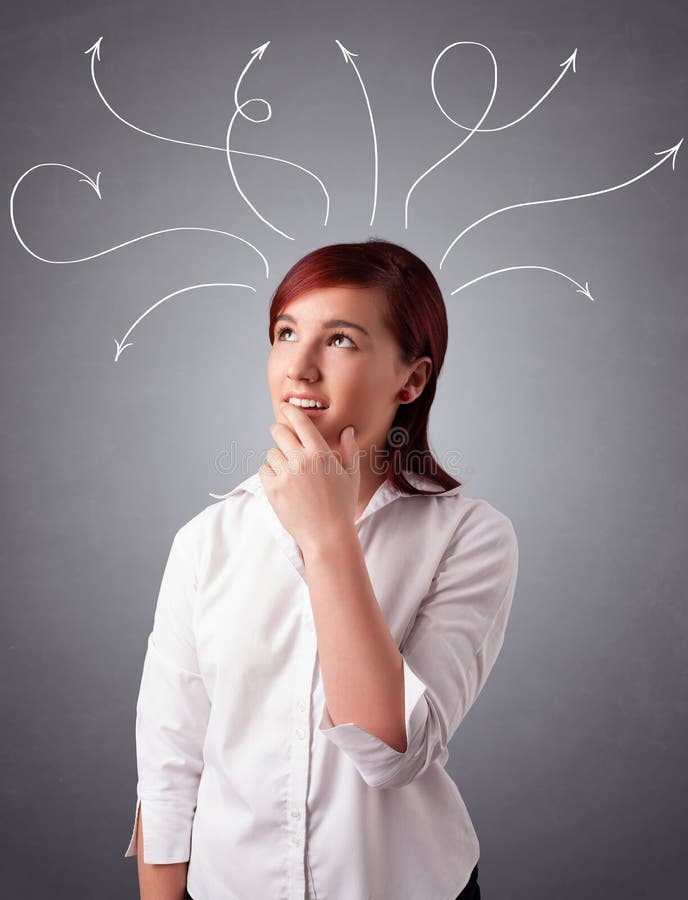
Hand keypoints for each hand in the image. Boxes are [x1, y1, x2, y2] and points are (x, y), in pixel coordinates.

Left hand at [259, 402, 359, 551]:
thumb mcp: (351, 476)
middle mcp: (302, 461)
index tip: (285, 407)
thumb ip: (349, 450)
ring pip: (271, 453)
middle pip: (279, 433)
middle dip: (279, 431)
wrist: (327, 536)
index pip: (301, 423)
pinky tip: (282, 483)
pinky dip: (270, 473)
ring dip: (277, 458)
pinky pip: (264, 470)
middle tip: (280, 435)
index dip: (290, 411)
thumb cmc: (342, 506)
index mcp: (321, 454)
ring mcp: (286, 475)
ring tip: (288, 471)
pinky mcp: (273, 490)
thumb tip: (347, 430)